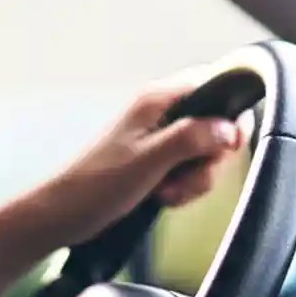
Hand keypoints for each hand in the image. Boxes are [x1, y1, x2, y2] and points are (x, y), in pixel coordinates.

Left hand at [38, 84, 243, 246]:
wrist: (65, 213)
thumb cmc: (98, 183)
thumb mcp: (150, 159)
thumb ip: (192, 138)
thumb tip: (230, 129)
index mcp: (159, 99)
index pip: (214, 83)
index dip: (230, 112)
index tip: (228, 144)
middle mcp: (163, 112)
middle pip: (216, 123)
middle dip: (211, 157)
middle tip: (189, 175)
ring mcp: (162, 137)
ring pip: (206, 151)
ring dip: (196, 178)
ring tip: (168, 192)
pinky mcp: (159, 161)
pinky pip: (190, 169)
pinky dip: (185, 186)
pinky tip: (164, 197)